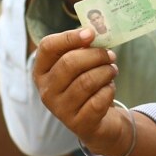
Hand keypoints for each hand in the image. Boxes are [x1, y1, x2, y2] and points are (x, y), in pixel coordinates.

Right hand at [33, 28, 127, 155]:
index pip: (47, 47)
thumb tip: (91, 31)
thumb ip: (82, 47)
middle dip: (96, 55)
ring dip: (106, 72)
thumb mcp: (80, 65)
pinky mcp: (78, 124)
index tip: (91, 33)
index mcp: (42, 71)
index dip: (69, 37)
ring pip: (87, 81)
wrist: (97, 122)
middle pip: (70, 63)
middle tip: (110, 55)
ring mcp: (60, 109)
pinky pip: (98, 100)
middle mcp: (46, 91)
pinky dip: (109, 90)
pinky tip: (109, 88)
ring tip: (112, 70)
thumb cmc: (86, 84)